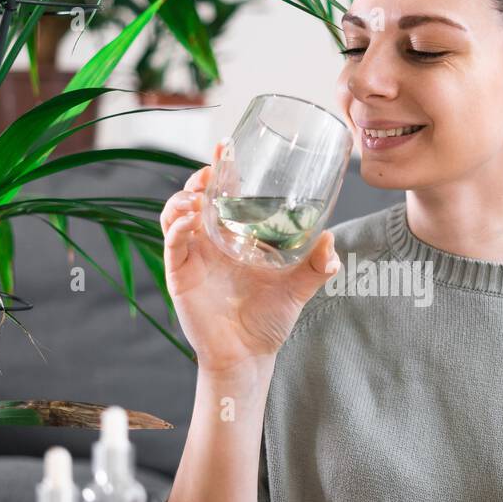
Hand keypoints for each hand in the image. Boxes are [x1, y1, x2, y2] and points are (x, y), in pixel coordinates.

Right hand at [161, 142, 340, 373]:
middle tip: (211, 168)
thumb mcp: (300, 288)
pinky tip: (191, 221)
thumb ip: (318, 265)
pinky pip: (172, 243)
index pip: (225, 193)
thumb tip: (330, 240)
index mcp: (235, 235)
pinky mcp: (180, 274)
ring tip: (199, 195)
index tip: (227, 146)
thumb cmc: (270, 319)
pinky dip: (177, 227)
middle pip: (195, 196)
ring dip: (183, 198)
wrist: (250, 355)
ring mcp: (193, 256)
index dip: (223, 168)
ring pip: (175, 214)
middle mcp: (211, 241)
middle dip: (199, 177)